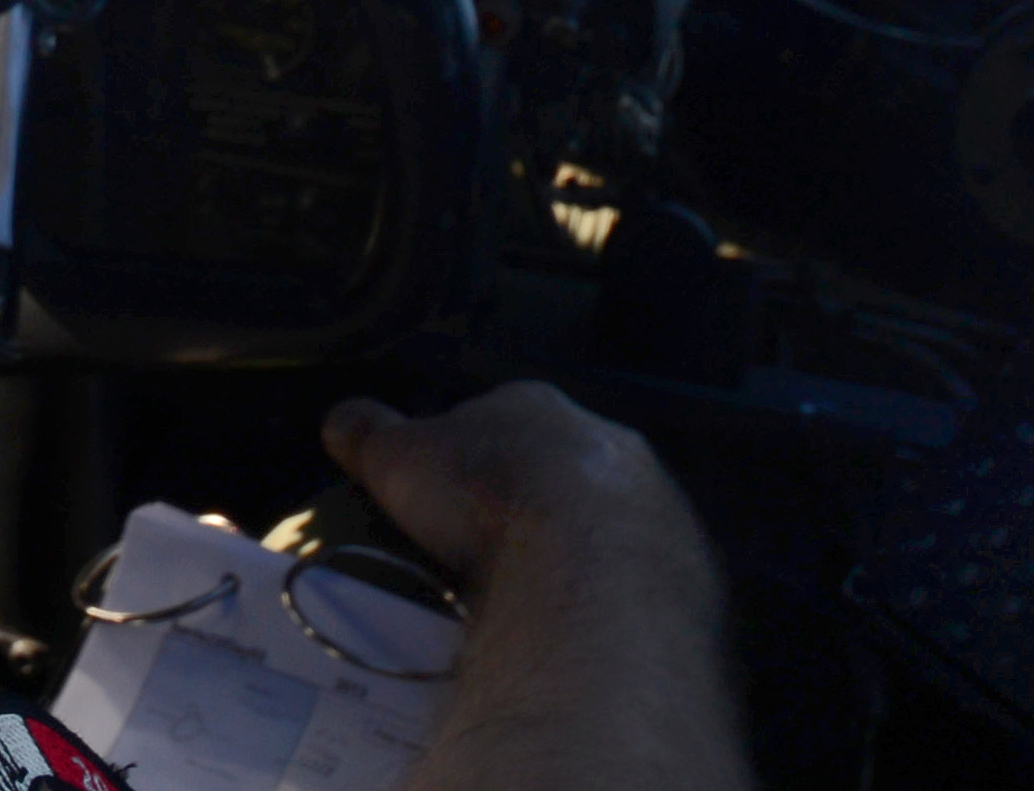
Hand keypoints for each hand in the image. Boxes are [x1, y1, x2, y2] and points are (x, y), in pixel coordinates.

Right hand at [320, 384, 749, 790]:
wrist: (592, 576)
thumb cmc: (483, 498)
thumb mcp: (397, 458)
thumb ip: (368, 432)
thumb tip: (341, 418)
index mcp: (535, 405)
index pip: (497, 418)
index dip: (466, 454)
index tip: (444, 495)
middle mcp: (607, 441)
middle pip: (559, 466)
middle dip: (530, 501)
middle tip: (488, 550)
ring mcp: (658, 504)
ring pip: (608, 521)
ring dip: (576, 549)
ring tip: (532, 597)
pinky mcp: (692, 569)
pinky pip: (639, 578)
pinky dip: (608, 597)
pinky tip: (577, 628)